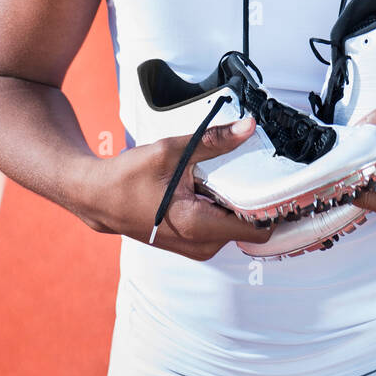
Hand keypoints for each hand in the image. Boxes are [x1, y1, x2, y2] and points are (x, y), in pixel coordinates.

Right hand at [79, 116, 275, 260]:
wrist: (97, 197)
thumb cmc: (128, 178)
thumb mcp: (172, 151)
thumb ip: (214, 141)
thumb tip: (247, 128)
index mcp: (199, 226)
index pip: (258, 228)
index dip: (272, 206)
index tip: (278, 182)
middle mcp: (201, 244)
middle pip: (248, 225)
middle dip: (251, 197)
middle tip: (246, 168)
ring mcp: (195, 247)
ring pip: (233, 225)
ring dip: (233, 201)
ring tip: (218, 175)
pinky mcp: (190, 242)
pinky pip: (218, 226)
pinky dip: (219, 206)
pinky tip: (206, 185)